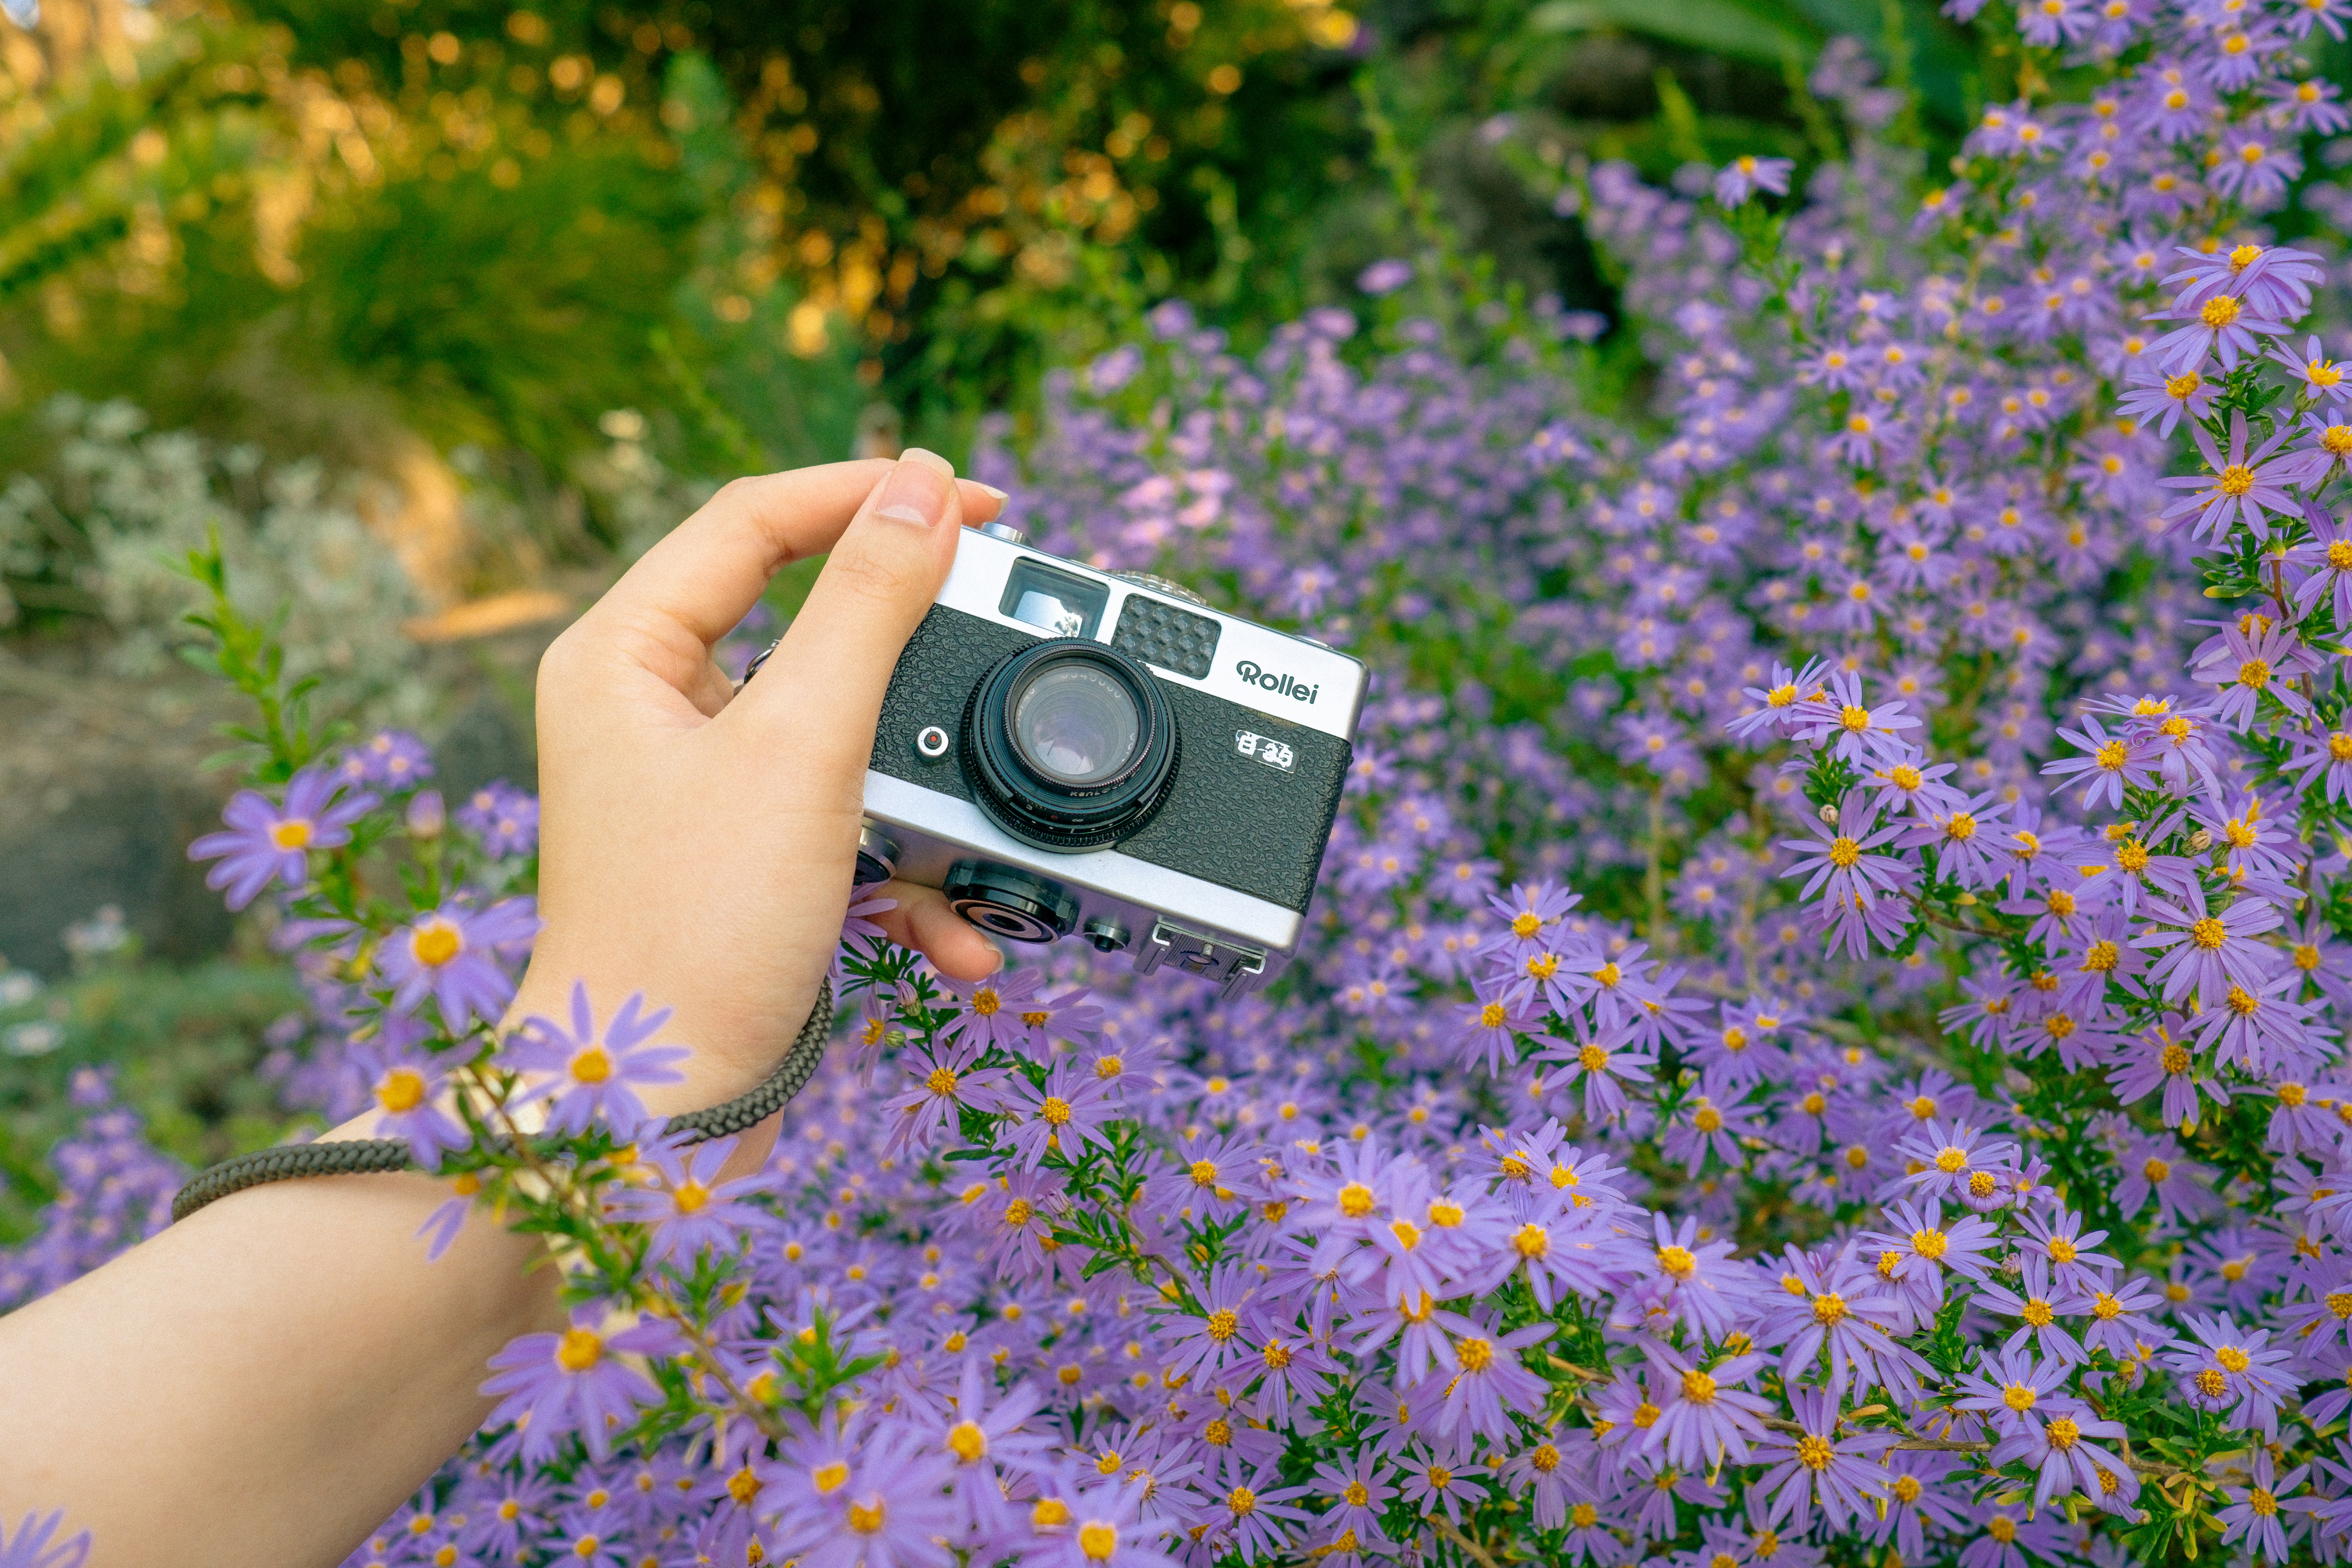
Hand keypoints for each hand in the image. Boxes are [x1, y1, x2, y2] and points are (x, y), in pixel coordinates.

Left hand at [512, 452, 1006, 1122]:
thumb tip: (920, 490)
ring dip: (928, 797)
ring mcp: (701, 794)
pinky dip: (910, 877)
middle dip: (919, 661)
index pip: (755, 521)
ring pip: (847, 742)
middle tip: (1000, 649)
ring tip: (980, 841)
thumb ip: (868, 607)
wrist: (652, 1118)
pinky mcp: (746, 866)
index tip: (977, 504)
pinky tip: (952, 932)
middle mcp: (651, 712)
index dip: (869, 496)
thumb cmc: (692, 934)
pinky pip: (848, 832)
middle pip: (812, 627)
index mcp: (624, 655)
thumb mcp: (801, 746)